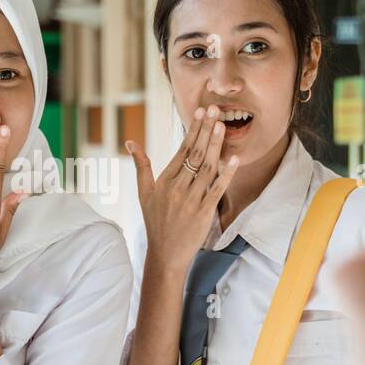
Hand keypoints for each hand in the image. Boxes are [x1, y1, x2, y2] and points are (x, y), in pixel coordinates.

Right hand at [126, 106, 238, 273]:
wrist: (165, 255)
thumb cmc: (155, 222)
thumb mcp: (143, 193)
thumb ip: (140, 166)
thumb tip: (130, 142)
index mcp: (164, 181)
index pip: (181, 150)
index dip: (193, 130)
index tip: (201, 112)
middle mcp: (177, 189)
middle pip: (195, 154)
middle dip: (206, 130)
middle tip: (216, 110)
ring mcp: (190, 201)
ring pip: (206, 168)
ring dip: (215, 146)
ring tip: (223, 126)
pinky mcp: (203, 213)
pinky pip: (216, 190)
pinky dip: (226, 174)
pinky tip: (234, 159)